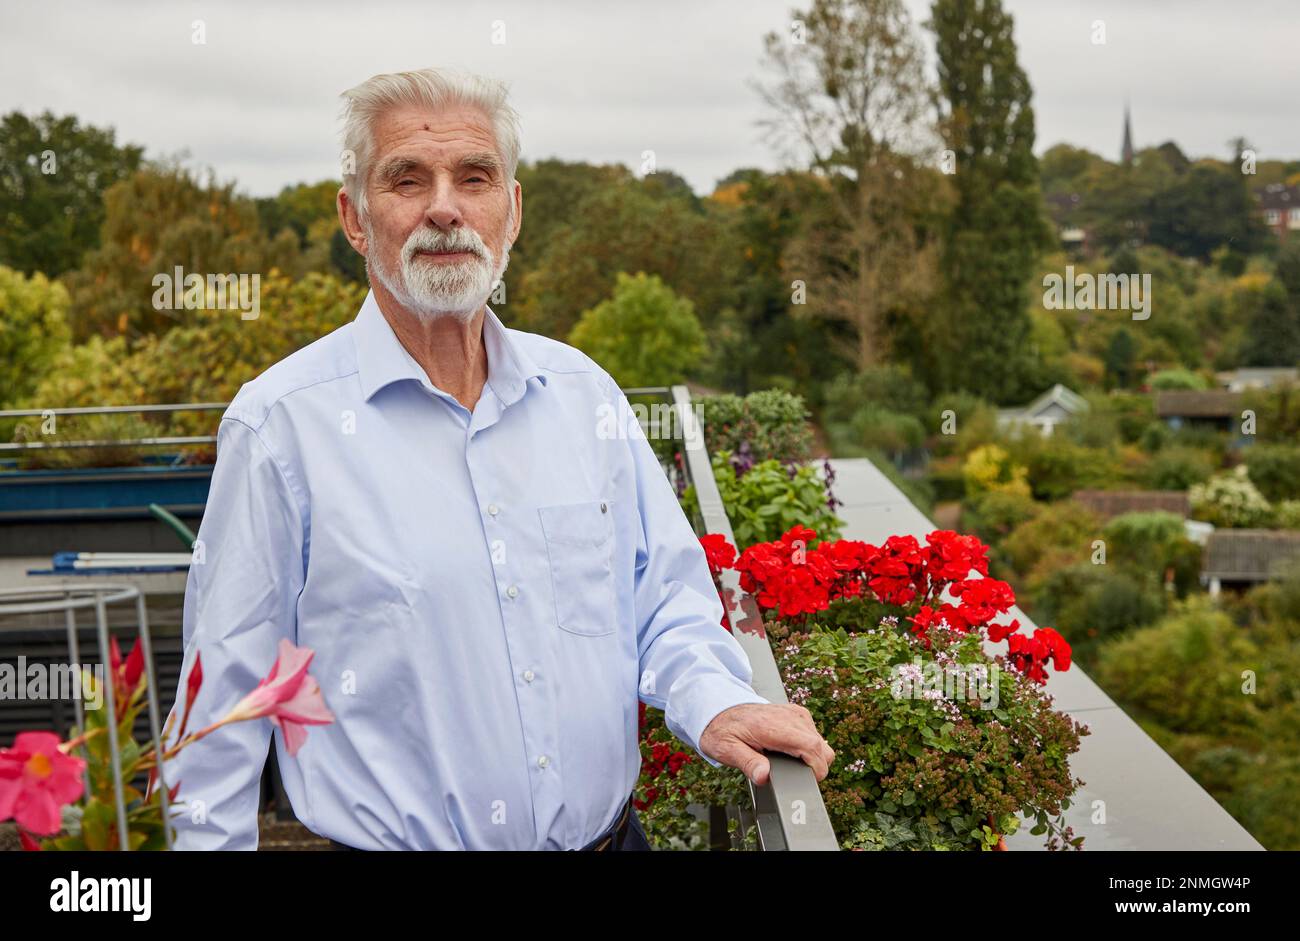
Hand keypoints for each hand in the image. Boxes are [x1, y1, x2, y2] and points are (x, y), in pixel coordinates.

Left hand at [699, 702, 834, 785]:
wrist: (721, 708)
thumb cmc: (723, 730)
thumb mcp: (727, 750)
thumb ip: (748, 763)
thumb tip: (764, 776)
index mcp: (775, 726)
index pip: (813, 748)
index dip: (816, 770)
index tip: (805, 781)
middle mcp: (791, 717)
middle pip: (823, 749)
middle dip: (814, 767)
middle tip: (791, 775)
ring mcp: (796, 714)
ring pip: (821, 744)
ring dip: (810, 758)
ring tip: (787, 762)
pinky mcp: (798, 714)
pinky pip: (814, 736)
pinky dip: (807, 748)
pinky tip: (788, 751)